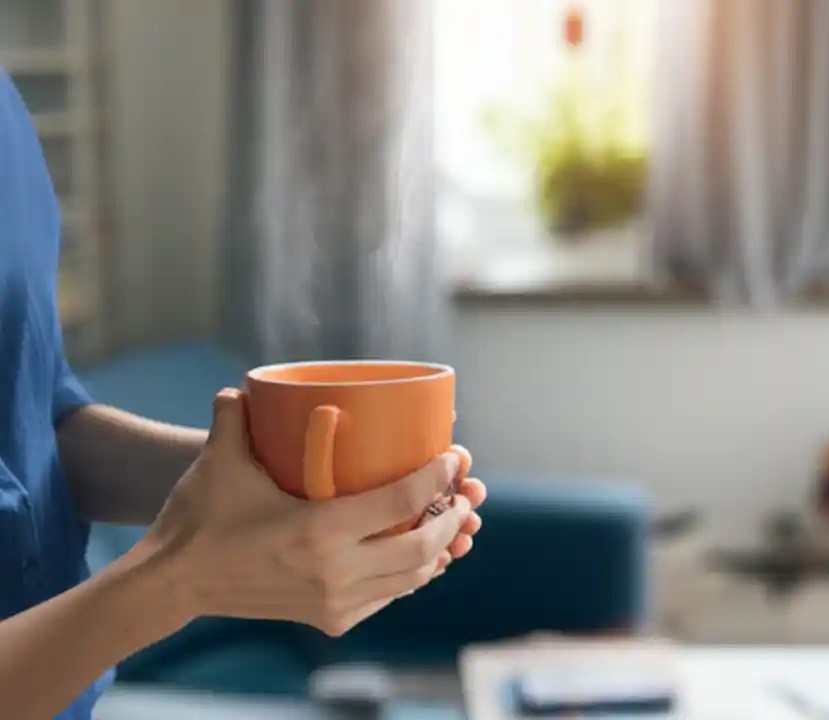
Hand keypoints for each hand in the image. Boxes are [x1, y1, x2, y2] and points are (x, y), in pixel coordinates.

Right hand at [132, 388, 485, 636]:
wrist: (173, 583)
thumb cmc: (199, 518)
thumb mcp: (219, 461)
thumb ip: (235, 416)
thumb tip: (244, 383)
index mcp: (318, 531)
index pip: (401, 503)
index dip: (437, 477)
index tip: (454, 455)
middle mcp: (334, 573)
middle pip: (421, 547)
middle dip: (452, 516)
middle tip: (464, 489)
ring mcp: (335, 602)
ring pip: (412, 578)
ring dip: (440, 548)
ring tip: (453, 517)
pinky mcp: (331, 620)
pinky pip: (389, 596)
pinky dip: (412, 574)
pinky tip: (423, 553)